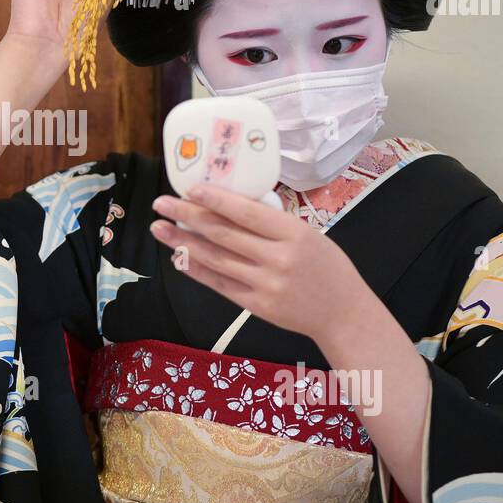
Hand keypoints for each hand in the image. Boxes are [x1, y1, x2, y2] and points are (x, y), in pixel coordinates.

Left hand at [150, 184, 379, 346]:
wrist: (343, 313)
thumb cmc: (327, 267)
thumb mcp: (309, 234)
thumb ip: (272, 222)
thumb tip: (228, 204)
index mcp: (294, 234)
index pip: (246, 212)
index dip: (215, 199)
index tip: (189, 188)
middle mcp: (278, 259)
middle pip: (223, 233)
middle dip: (187, 216)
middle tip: (161, 203)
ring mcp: (265, 284)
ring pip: (216, 258)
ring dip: (183, 242)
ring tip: (160, 228)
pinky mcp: (256, 305)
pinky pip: (219, 284)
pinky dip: (197, 269)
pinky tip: (178, 256)